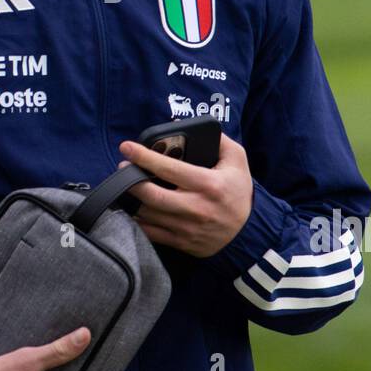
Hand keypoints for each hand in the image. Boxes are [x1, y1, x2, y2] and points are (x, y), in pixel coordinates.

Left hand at [117, 132, 253, 257]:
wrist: (248, 232)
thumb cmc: (239, 192)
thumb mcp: (238, 160)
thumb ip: (219, 141)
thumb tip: (192, 128)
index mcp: (208, 184)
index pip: (169, 169)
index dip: (144, 157)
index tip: (127, 147)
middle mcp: (196, 208)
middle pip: (152, 196)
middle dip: (131, 180)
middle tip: (123, 168)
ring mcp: (187, 228)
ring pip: (148, 215)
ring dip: (131, 199)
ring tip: (124, 185)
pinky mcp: (181, 242)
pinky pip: (151, 234)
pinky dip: (137, 220)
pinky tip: (132, 208)